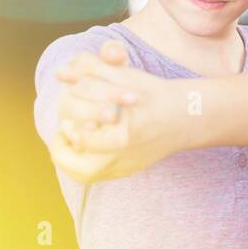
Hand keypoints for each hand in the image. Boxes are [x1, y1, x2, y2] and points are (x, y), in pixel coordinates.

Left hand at [49, 40, 187, 182]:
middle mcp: (124, 157)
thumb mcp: (123, 77)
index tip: (67, 120)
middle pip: (78, 169)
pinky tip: (85, 145)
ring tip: (70, 141)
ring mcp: (126, 167)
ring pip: (85, 176)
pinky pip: (97, 175)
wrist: (185, 116)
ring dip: (70, 160)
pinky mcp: (128, 171)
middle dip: (63, 152)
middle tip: (63, 134)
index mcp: (124, 135)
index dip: (69, 129)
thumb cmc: (152, 93)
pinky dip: (85, 162)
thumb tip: (62, 73)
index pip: (81, 140)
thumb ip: (92, 72)